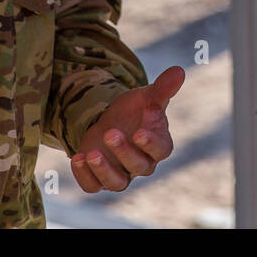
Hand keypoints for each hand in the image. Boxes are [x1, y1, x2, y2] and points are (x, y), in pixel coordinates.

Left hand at [71, 66, 184, 192]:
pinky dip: (85, 176)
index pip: (161, 150)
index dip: (151, 144)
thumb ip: (163, 88)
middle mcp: (142, 163)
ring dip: (103, 170)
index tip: (139, 133)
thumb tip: (179, 70)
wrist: (111, 121)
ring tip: (91, 154)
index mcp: (158, 144)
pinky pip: (93, 186)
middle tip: (110, 133)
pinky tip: (77, 158)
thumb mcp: (147, 96)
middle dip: (123, 151)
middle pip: (138, 166)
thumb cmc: (135, 111)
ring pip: (117, 182)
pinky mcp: (99, 178)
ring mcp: (120, 173)